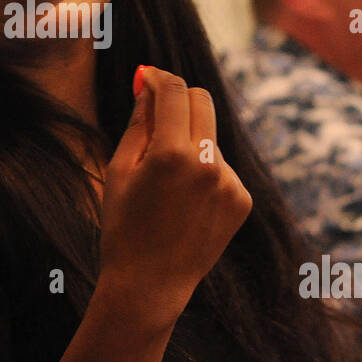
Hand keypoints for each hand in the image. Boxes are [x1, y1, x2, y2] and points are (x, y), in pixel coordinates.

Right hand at [97, 65, 252, 327]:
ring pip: (210, 136)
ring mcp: (230, 183)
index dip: (159, 77)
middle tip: (157, 109)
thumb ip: (139, 122)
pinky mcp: (242, 199)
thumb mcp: (119, 170)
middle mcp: (208, 164)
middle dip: (179, 99)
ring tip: (165, 181)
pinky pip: (222, 166)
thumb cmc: (124, 227)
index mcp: (172, 154)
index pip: (174, 90)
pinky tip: (184, 202)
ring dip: (190, 140)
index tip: (147, 77)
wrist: (150, 285)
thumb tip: (148, 85)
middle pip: (202, 101)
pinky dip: (203, 170)